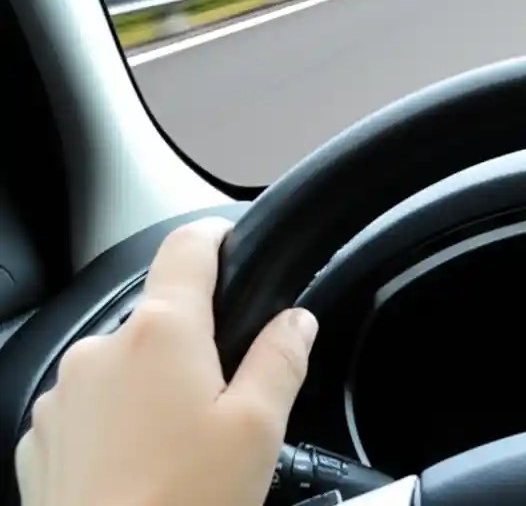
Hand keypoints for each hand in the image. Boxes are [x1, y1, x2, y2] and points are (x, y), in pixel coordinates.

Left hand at [15, 218, 318, 505]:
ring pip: (124, 368)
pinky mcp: (41, 438)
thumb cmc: (182, 503)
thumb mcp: (259, 429)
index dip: (214, 235)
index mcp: (161, 335)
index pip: (186, 248)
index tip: (229, 239)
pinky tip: (144, 469)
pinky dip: (118, 427)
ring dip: (153, 390)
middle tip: (227, 405)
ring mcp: (62, 395)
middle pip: (160, 320)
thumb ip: (281, 360)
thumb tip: (295, 321)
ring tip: (182, 451)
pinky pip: (90, 411)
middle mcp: (102, 352)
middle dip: (195, 349)